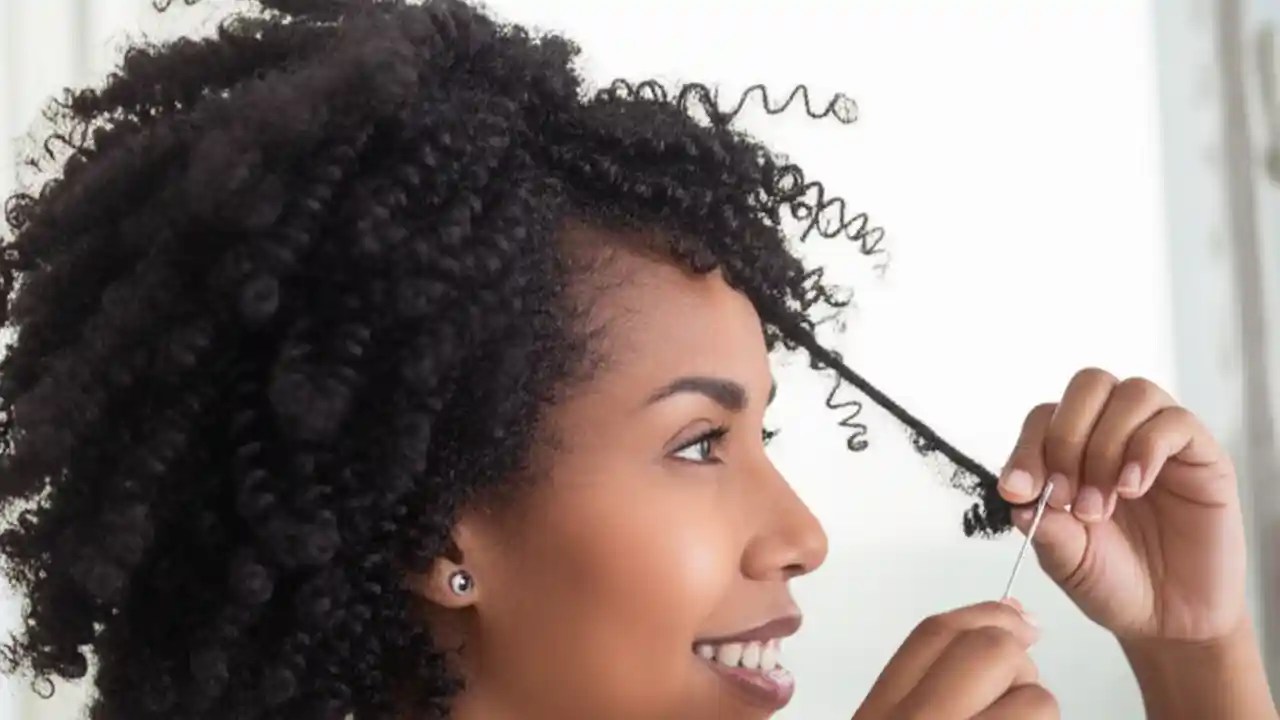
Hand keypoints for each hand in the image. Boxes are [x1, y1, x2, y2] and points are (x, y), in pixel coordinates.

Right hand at [852, 601, 1056, 719]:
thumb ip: (930, 684)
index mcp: (880, 711)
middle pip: (989, 650)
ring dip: (1035, 707)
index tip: (1014, 615)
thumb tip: (1008, 617)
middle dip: (1017, 658)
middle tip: (1020, 684)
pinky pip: (1042, 718)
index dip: (985, 613)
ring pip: (1034, 694)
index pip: (933, 634)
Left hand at [997, 369, 1245, 641]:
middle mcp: (1116, 433)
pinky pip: (1174, 422)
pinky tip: (1131, 489)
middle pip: (1088, 385)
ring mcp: (1160, 440)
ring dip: (1105, 447)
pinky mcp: (1202, 455)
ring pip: (1131, 393)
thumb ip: (1043, 524)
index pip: (1045, 417)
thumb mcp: (1064, 557)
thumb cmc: (1114, 582)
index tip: (1018, 491)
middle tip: (1065, 496)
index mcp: (1074, 450)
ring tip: (1100, 505)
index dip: (1027, 448)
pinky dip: (1145, 450)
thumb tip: (1015, 494)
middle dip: (1066, 438)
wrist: (1169, 622)